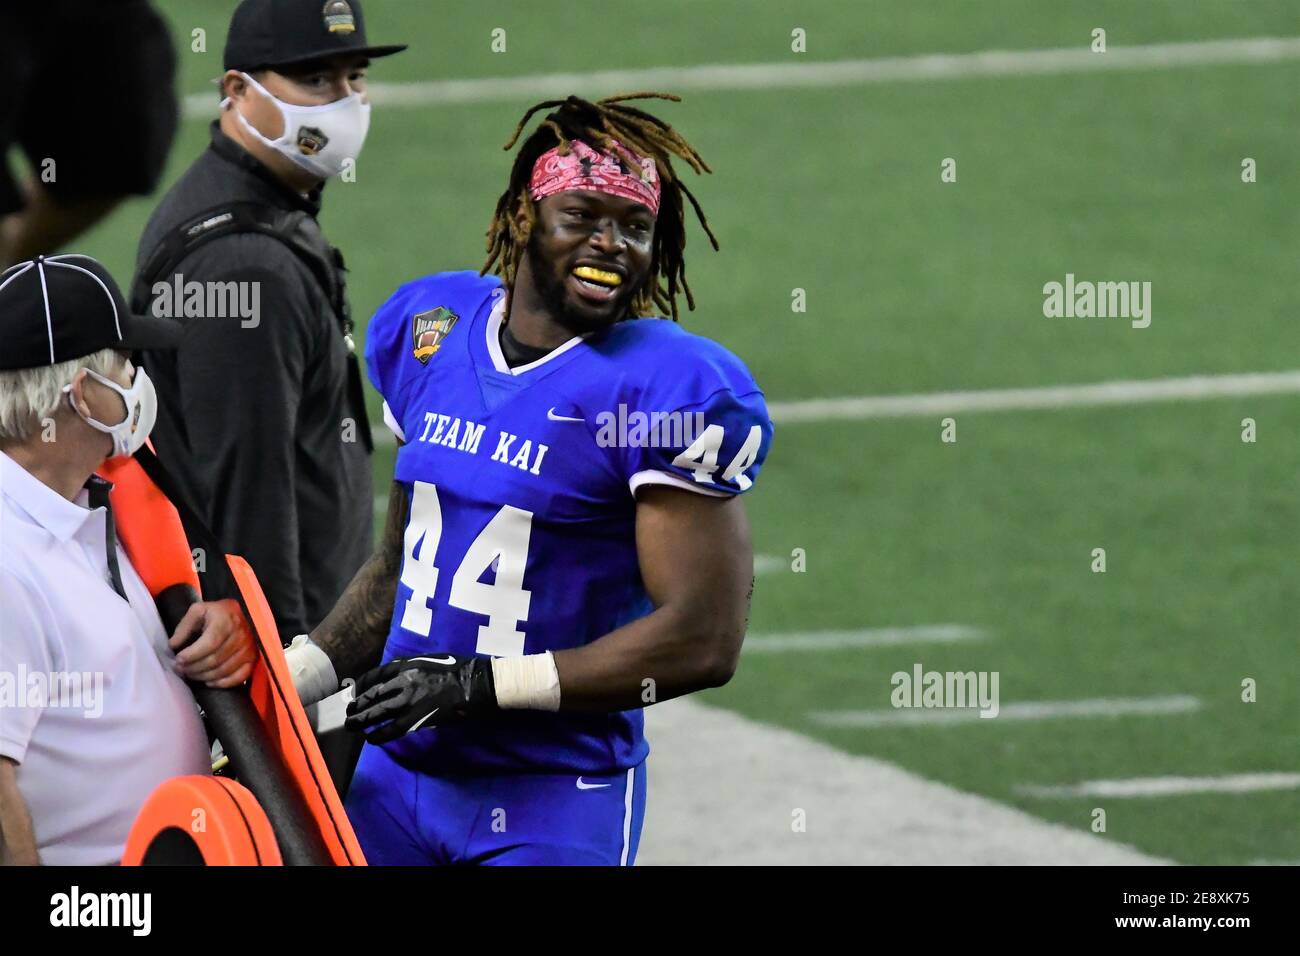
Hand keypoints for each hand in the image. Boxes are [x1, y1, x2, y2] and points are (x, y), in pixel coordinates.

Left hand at [169, 598, 256, 687]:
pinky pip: (239, 677)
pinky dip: (222, 683)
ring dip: (203, 676)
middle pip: (215, 659)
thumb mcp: (198, 611)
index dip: (192, 655)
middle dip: (193, 667)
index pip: (209, 643)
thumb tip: (173, 646)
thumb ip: (183, 627)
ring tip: (190, 674)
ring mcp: (249, 648)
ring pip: (223, 670)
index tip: (178, 659)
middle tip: (180, 669)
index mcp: (226, 620)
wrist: (239, 613)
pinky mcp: (253, 659)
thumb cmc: (216, 613)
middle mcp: (241, 635)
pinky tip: (209, 681)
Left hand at [344, 654, 496, 743]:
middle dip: (358, 704)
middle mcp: (403, 682)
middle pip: (373, 695)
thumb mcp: (431, 660)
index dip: (362, 684)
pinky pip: (392, 729)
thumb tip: (400, 676)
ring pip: (377, 713)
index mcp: (407, 666)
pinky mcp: (417, 719)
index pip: (376, 675)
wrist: (474, 683)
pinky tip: (371, 739)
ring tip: (351, 726)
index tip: (355, 690)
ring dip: (362, 720)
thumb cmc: (458, 669)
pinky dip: (379, 735)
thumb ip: (412, 667)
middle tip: (349, 712)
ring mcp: (408, 701)